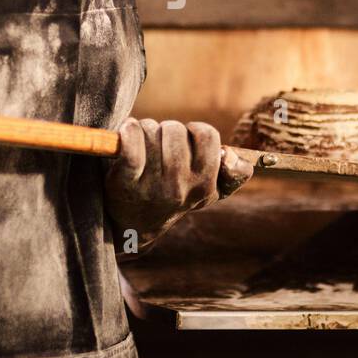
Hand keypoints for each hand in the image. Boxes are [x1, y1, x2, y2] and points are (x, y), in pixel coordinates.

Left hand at [104, 118, 253, 251]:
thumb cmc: (172, 195)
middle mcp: (180, 188)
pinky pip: (131, 146)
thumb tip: (232, 156)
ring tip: (142, 146)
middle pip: (176, 130)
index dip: (194, 131)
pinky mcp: (125, 183)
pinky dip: (129, 131)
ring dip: (145, 130)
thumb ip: (231, 176)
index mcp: (204, 187)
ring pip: (152, 132)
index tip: (186, 141)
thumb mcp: (206, 191)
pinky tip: (128, 130)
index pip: (208, 136)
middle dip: (166, 130)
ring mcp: (153, 187)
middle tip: (160, 145)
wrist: (133, 226)